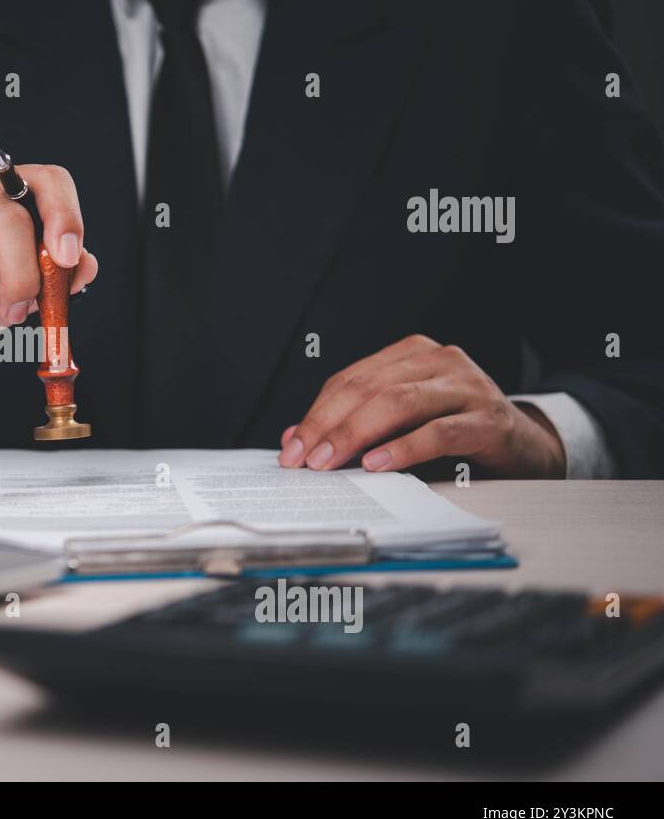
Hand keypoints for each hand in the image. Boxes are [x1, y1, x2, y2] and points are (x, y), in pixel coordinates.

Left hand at [277, 334, 565, 477]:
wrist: (527, 448)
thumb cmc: (456, 433)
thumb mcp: (402, 423)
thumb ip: (355, 424)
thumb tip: (295, 438)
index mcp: (413, 354)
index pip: (351, 379)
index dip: (316, 413)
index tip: (291, 447)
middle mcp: (441, 361)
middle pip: (369, 388)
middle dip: (329, 425)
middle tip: (304, 459)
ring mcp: (468, 386)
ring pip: (399, 403)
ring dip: (357, 434)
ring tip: (329, 462)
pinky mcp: (489, 419)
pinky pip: (438, 432)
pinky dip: (403, 449)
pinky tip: (376, 465)